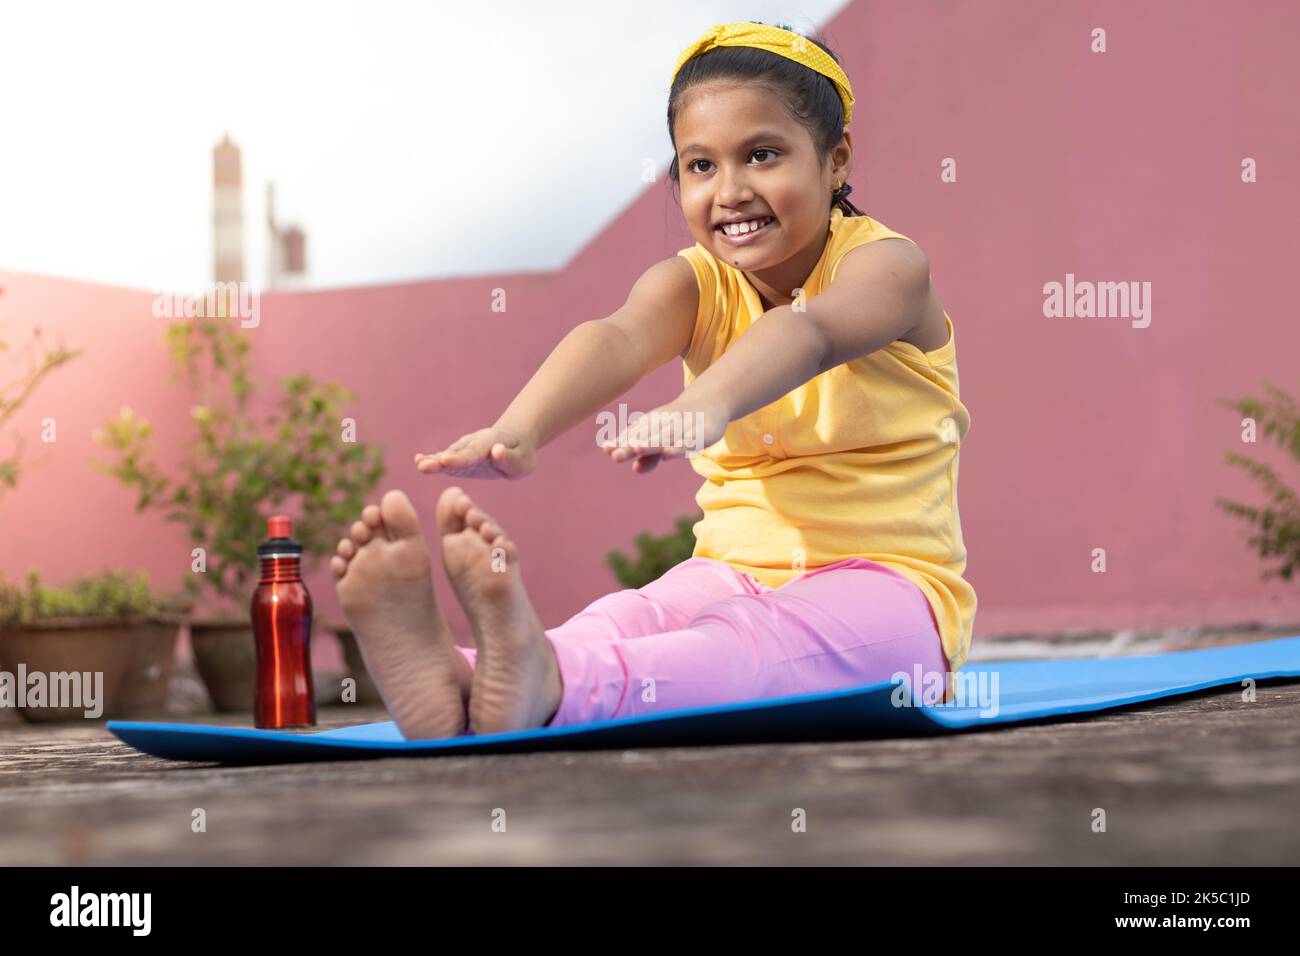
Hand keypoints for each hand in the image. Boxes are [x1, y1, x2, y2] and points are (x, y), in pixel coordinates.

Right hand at [415, 426, 537, 479]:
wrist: (514, 443)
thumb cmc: (521, 454)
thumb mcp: (523, 460)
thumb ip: (509, 458)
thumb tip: (497, 451)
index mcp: (490, 444)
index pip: (473, 454)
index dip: (459, 459)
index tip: (445, 461)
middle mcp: (473, 444)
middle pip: (456, 454)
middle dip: (440, 461)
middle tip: (423, 466)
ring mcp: (464, 449)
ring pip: (447, 456)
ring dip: (433, 461)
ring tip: (419, 465)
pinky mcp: (459, 458)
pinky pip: (445, 459)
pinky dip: (432, 460)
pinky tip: (418, 461)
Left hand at [600, 402, 727, 474]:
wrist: (710, 402)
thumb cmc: (681, 424)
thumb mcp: (664, 440)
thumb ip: (649, 456)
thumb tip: (635, 468)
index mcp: (655, 426)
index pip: (636, 435)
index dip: (621, 443)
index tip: (606, 449)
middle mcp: (667, 425)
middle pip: (647, 437)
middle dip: (631, 446)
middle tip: (615, 454)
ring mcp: (684, 428)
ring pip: (666, 437)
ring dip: (651, 443)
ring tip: (637, 448)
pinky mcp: (702, 434)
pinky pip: (690, 442)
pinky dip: (678, 448)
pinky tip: (667, 455)